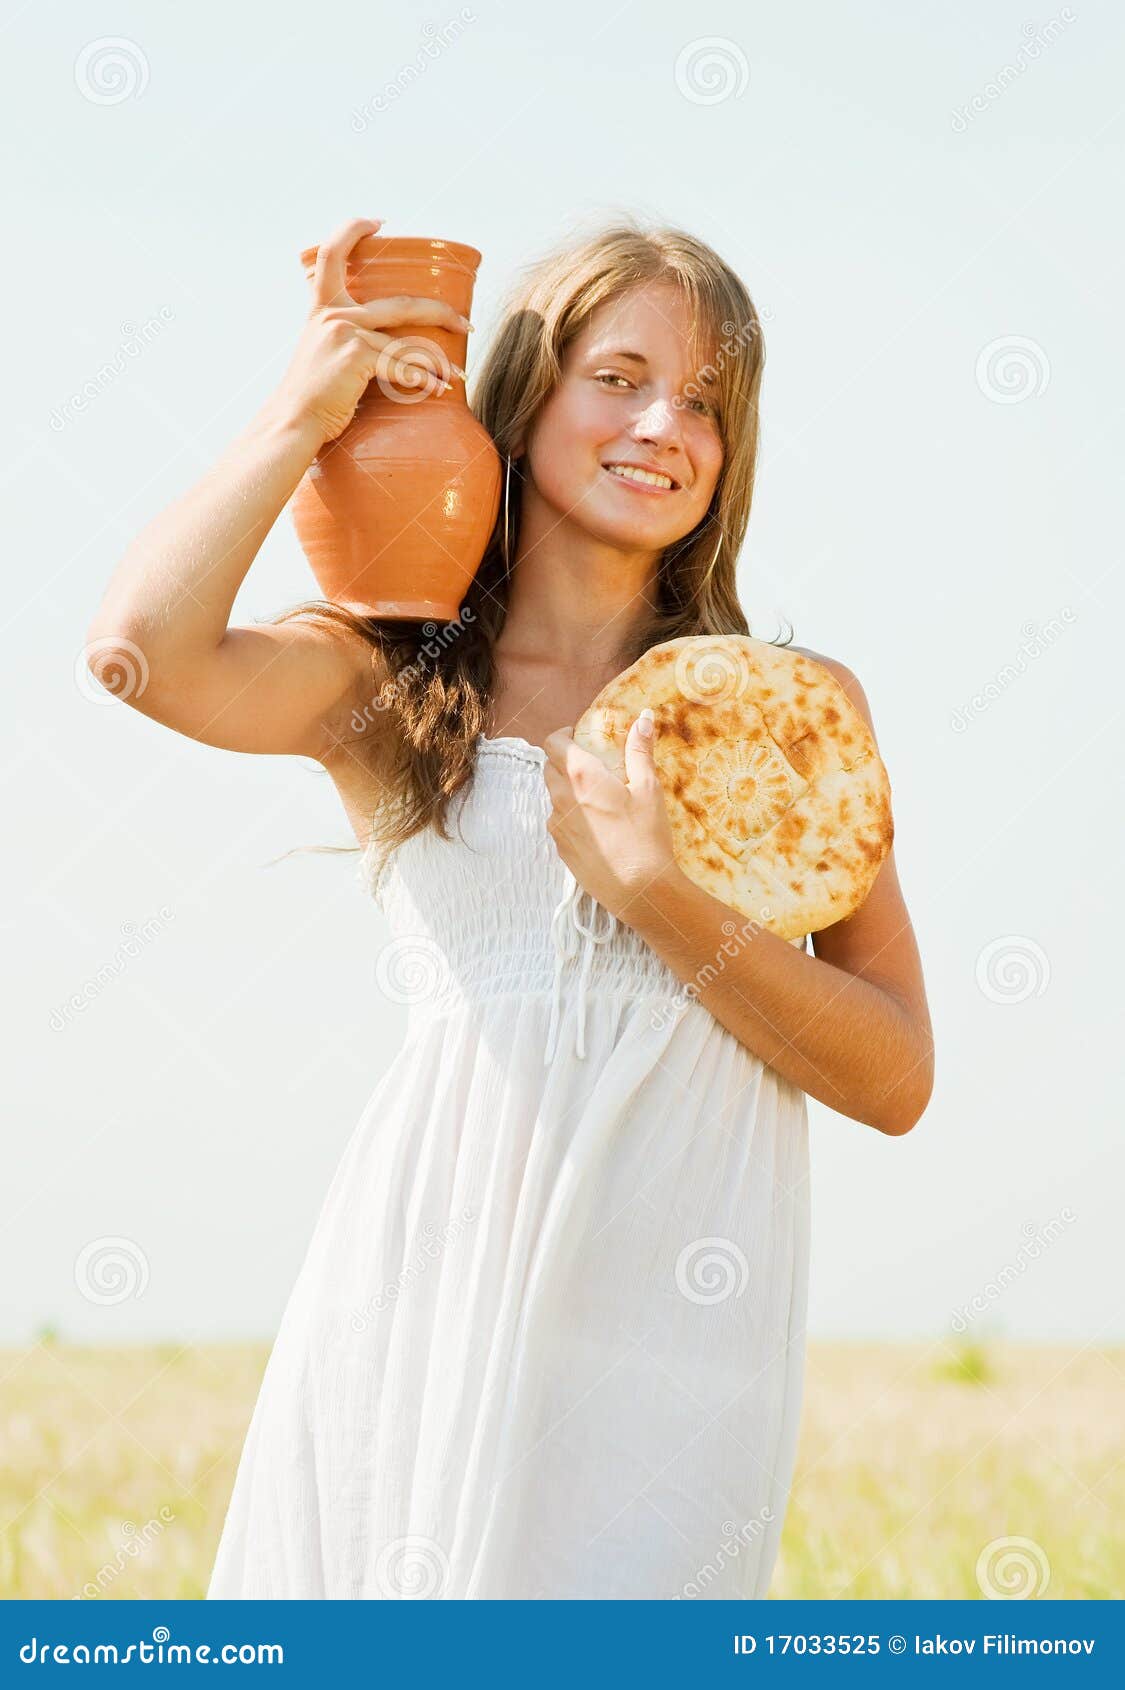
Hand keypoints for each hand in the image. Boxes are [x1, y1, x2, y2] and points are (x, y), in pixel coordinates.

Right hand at [273, 216, 472, 443]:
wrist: (292, 421)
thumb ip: (343, 336)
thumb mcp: (320, 352)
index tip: (380, 223)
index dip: (354, 229)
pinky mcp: (357, 355)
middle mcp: (335, 313)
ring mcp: (347, 332)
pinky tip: (438, 389)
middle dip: (440, 313)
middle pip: (402, 303)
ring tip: (456, 375)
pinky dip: (424, 380)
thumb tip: (382, 342)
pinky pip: (403, 367)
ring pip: (408, 344)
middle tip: (466, 325)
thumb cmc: (311, 396)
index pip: (332, 253)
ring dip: (437, 362)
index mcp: (323, 307)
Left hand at [542, 710, 680, 920]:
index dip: (563, 735)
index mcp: (580, 776)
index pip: (552, 743)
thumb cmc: (647, 836)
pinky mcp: (559, 847)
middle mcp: (560, 798)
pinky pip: (557, 820)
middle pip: (549, 767)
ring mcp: (556, 825)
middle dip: (564, 759)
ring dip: (567, 788)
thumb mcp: (648, 788)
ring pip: (553, 795)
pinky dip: (570, 814)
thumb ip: (640, 750)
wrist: (638, 889)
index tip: (579, 736)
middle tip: (591, 764)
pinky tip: (596, 825)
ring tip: (596, 796)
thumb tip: (643, 716)